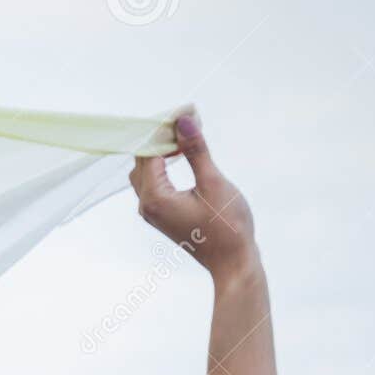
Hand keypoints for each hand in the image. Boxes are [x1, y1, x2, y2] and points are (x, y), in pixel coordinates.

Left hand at [130, 109, 256, 277]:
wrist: (232, 262)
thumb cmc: (227, 227)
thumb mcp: (213, 183)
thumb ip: (196, 151)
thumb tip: (184, 122)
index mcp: (155, 197)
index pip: (148, 152)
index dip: (164, 128)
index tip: (185, 112)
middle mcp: (146, 205)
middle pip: (142, 160)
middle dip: (162, 137)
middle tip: (187, 120)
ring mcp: (152, 212)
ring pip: (146, 171)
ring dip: (162, 151)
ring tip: (187, 136)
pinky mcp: (161, 214)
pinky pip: (153, 182)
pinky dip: (164, 165)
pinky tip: (182, 155)